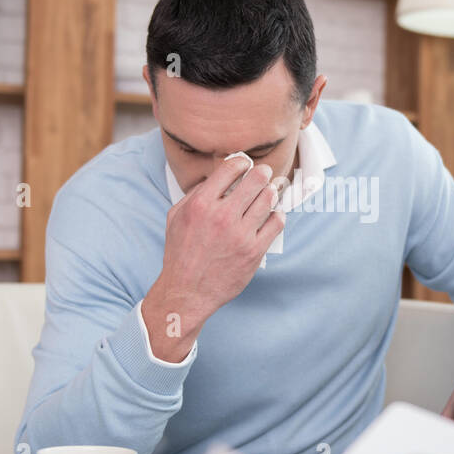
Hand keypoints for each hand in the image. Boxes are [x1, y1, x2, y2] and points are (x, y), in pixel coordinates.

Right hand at [141, 155, 284, 360]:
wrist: (186, 291)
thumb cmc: (180, 253)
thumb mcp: (176, 217)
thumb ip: (195, 193)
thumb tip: (217, 176)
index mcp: (201, 204)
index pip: (230, 168)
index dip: (242, 162)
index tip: (245, 164)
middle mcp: (221, 216)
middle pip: (256, 179)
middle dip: (262, 173)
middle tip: (265, 174)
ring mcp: (240, 234)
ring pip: (269, 198)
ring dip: (271, 192)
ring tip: (268, 193)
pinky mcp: (254, 251)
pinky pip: (277, 222)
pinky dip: (278, 215)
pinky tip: (272, 215)